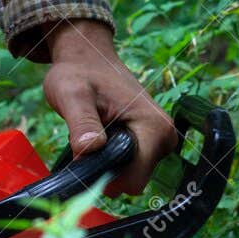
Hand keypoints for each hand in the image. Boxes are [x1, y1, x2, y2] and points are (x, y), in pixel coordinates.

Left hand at [42, 21, 179, 195]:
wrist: (89, 57)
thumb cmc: (79, 73)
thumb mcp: (72, 95)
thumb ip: (82, 122)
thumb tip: (89, 149)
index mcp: (154, 128)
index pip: (135, 180)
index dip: (106, 178)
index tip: (85, 161)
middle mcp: (166, 136)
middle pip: (135, 180)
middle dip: (108, 171)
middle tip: (87, 144)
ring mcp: (162, 140)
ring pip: (133, 174)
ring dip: (110, 164)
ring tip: (96, 136)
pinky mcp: (154, 142)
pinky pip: (134, 165)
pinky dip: (115, 159)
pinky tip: (104, 137)